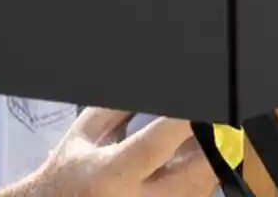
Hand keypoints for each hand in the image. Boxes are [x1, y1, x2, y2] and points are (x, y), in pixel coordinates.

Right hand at [14, 107, 219, 196]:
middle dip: (207, 143)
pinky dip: (197, 178)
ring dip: (205, 160)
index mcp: (109, 175)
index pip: (152, 147)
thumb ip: (119, 108)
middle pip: (192, 175)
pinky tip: (184, 164)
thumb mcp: (86, 133)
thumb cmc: (70, 172)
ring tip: (190, 140)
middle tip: (208, 120)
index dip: (179, 124)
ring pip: (200, 188)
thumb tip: (157, 91)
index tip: (196, 105)